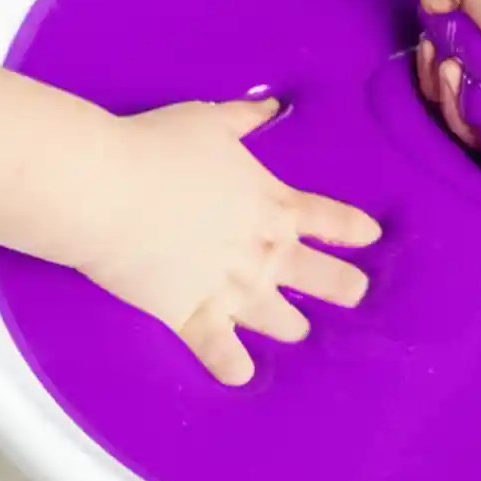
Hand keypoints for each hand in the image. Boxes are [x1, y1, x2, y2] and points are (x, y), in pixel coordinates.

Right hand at [83, 98, 381, 385]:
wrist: (108, 191)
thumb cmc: (158, 148)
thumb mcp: (208, 122)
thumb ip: (244, 118)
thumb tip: (272, 105)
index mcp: (274, 205)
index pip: (331, 221)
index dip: (355, 231)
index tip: (371, 238)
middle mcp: (264, 253)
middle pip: (324, 279)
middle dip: (344, 288)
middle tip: (353, 294)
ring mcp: (233, 291)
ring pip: (280, 321)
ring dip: (291, 326)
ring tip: (295, 330)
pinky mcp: (194, 318)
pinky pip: (221, 354)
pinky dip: (232, 367)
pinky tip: (241, 375)